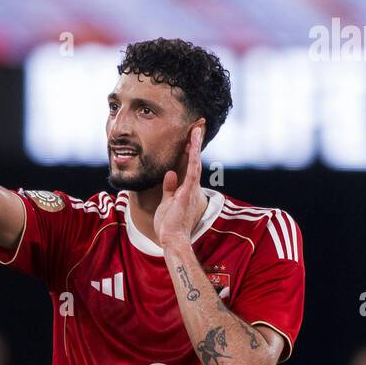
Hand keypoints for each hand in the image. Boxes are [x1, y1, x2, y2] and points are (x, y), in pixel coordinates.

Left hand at [154, 124, 203, 246]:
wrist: (173, 239)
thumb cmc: (169, 226)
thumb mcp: (167, 203)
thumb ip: (170, 188)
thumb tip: (170, 173)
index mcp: (186, 189)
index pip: (188, 165)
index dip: (190, 149)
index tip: (191, 135)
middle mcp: (191, 187)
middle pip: (195, 159)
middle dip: (196, 142)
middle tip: (198, 124)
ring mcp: (191, 188)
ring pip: (195, 161)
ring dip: (196, 144)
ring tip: (197, 127)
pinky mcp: (188, 191)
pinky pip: (191, 169)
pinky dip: (193, 155)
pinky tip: (193, 142)